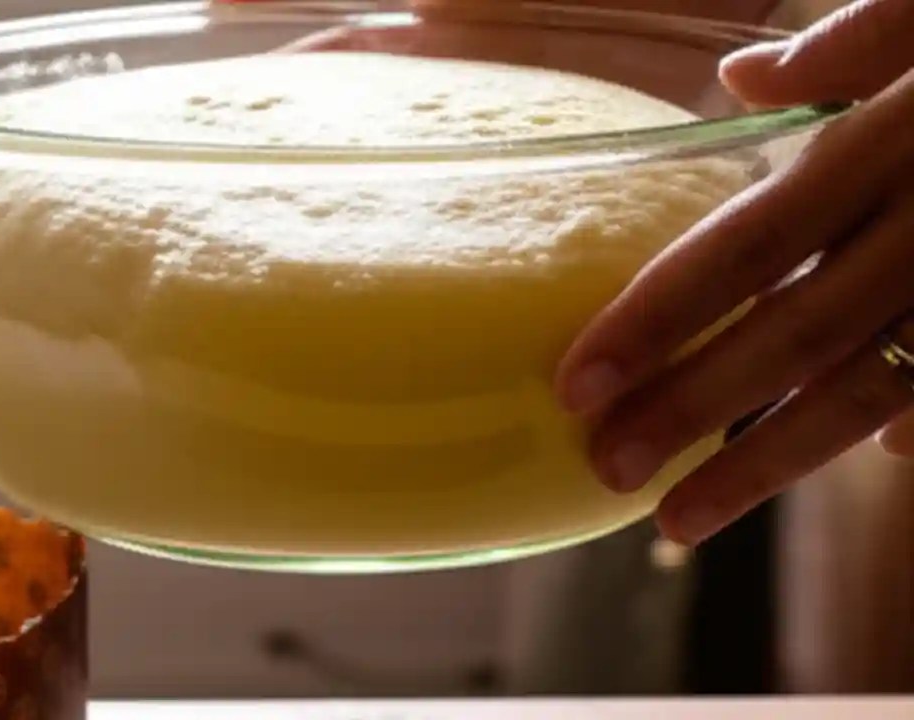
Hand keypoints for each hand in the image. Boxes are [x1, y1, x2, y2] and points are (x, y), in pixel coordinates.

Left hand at [553, 0, 913, 544]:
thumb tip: (739, 77)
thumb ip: (853, 40)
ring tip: (683, 520)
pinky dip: (913, 424)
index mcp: (891, 145)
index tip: (577, 381)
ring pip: (866, 390)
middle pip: (790, 338)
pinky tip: (876, 457)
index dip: (657, 318)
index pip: (746, 246)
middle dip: (691, 412)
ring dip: (768, 461)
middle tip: (605, 472)